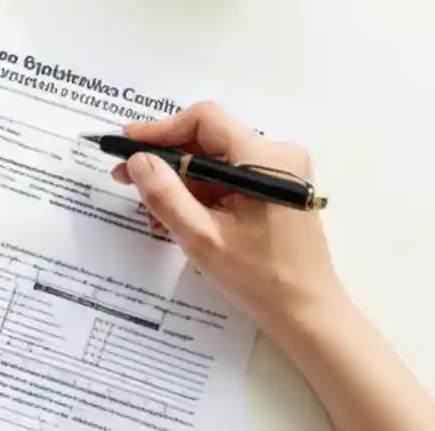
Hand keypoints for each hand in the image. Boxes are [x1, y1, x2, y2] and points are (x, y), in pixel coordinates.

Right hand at [112, 102, 343, 334]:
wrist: (309, 314)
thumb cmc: (261, 280)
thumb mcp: (203, 238)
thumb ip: (166, 195)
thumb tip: (138, 159)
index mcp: (265, 159)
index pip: (204, 120)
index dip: (161, 129)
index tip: (126, 145)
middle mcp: (278, 154)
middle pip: (208, 139)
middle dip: (166, 160)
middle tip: (126, 178)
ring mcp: (280, 171)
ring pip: (215, 160)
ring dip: (180, 182)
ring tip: (153, 213)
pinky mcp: (277, 188)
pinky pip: (229, 177)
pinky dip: (201, 194)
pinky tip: (178, 218)